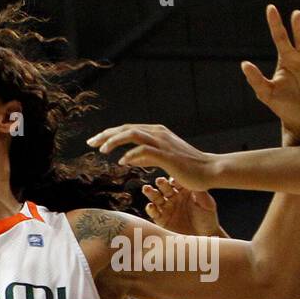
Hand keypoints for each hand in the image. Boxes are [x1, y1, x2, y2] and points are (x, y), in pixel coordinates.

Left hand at [87, 124, 216, 189]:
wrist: (209, 170)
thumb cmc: (186, 167)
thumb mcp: (161, 159)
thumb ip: (145, 157)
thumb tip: (128, 159)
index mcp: (156, 132)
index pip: (128, 129)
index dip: (109, 134)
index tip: (94, 142)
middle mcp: (158, 133)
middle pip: (126, 128)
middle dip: (106, 134)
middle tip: (90, 143)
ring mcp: (163, 142)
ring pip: (133, 134)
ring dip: (115, 141)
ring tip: (102, 150)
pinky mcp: (167, 155)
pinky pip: (145, 151)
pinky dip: (131, 155)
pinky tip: (122, 162)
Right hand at [142, 177, 222, 236]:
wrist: (204, 237)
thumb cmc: (208, 219)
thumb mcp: (207, 204)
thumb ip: (199, 193)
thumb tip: (193, 179)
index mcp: (185, 191)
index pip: (177, 182)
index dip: (175, 179)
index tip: (174, 179)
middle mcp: (174, 198)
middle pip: (165, 188)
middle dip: (162, 184)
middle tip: (159, 180)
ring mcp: (167, 208)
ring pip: (157, 198)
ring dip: (151, 193)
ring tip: (147, 188)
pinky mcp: (161, 220)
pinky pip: (154, 213)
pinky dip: (151, 209)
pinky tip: (150, 206)